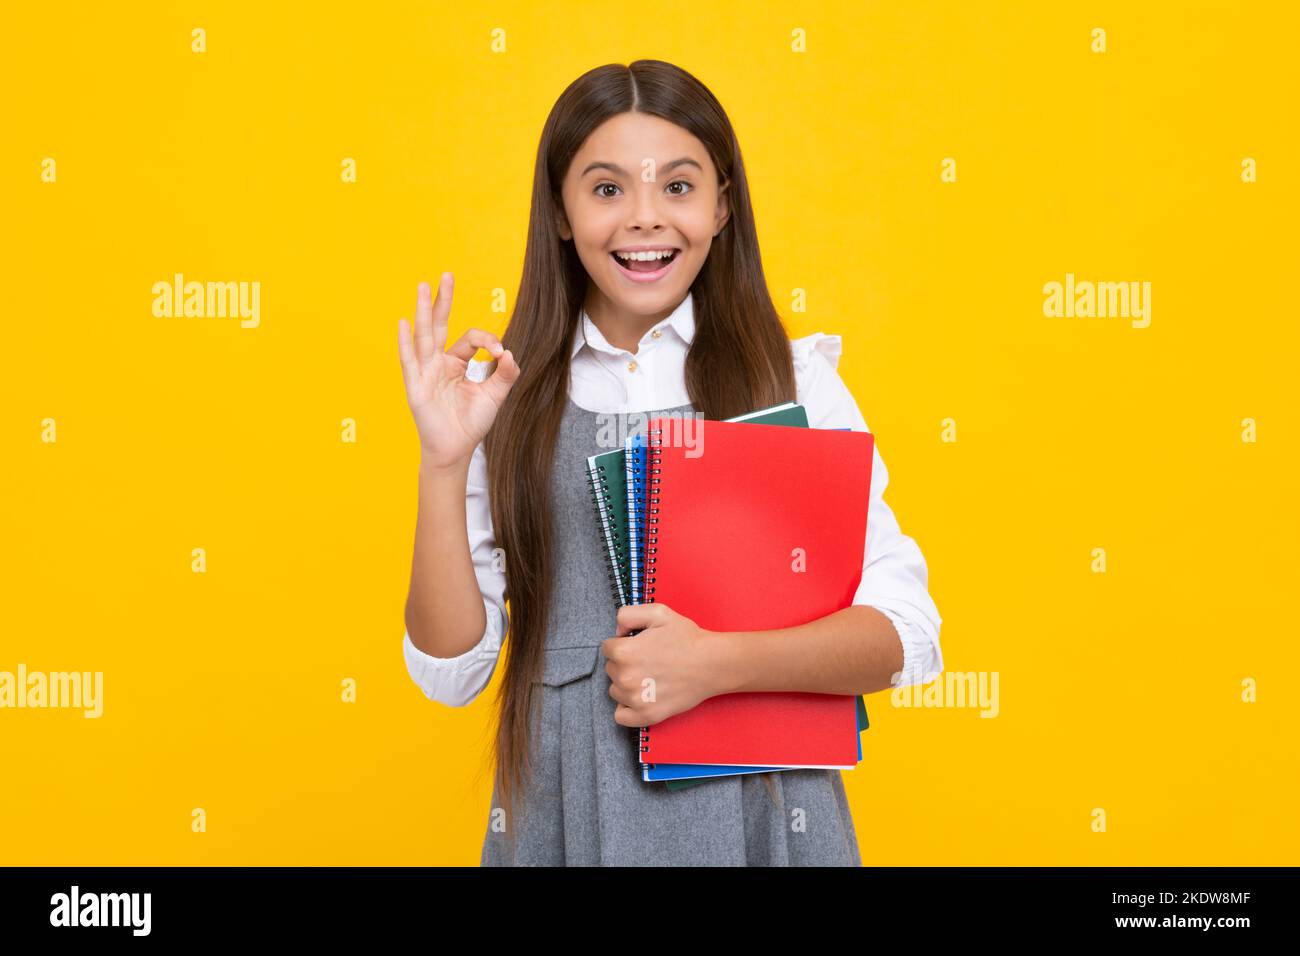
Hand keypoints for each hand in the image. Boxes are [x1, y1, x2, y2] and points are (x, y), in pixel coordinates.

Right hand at [397, 273, 519, 470]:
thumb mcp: (495, 396)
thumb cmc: (471, 423)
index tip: (501, 354)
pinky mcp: (415, 385)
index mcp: (457, 363)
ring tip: (422, 286)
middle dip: (443, 300)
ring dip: (423, 311)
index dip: (488, 341)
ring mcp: (425, 372)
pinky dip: (406, 343)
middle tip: (447, 274)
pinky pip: (410, 361)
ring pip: (425, 336)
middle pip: (440, 325)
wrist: (455, 450)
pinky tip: (404, 323)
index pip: (470, 338)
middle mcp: (439, 362)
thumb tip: (510, 353)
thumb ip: (505, 375)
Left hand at [602, 603, 719, 727]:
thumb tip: (617, 632)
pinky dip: (627, 708)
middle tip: (648, 660)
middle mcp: (625, 677)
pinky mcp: (646, 715)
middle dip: (625, 663)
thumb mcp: (658, 612)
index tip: (639, 645)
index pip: (608, 648)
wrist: (711, 664)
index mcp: (624, 651)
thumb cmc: (687, 638)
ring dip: (626, 684)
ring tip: (649, 677)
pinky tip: (641, 697)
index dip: (623, 643)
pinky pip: (621, 715)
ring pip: (615, 690)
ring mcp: (635, 699)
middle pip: (611, 669)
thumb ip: (628, 615)